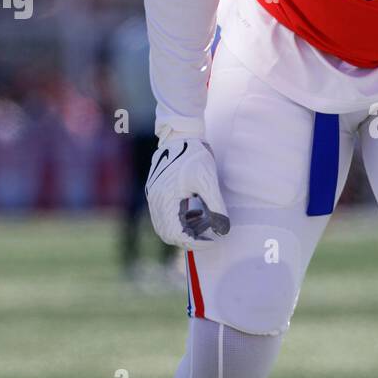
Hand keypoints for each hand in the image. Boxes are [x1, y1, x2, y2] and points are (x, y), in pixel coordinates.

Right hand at [145, 134, 229, 248]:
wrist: (181, 135)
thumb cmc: (195, 155)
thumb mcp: (208, 181)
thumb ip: (216, 207)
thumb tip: (223, 230)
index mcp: (165, 199)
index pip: (176, 234)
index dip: (195, 243)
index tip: (212, 242)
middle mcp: (155, 200)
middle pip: (168, 234)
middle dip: (189, 239)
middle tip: (209, 236)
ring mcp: (153, 196)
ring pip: (166, 226)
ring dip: (186, 229)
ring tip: (207, 221)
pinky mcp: (156, 192)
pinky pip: (166, 215)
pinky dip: (181, 219)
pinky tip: (199, 213)